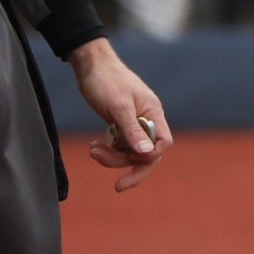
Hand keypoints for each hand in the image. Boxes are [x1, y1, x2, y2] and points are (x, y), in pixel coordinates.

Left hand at [70, 38, 171, 191]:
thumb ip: (133, 131)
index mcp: (153, 113)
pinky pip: (120, 145)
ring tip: (93, 151)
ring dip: (112, 157)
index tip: (132, 164)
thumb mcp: (118, 106)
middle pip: (148, 153)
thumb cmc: (107, 81)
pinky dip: (107, 150)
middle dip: (131, 168)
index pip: (163, 142)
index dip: (151, 157)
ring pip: (130, 151)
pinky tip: (94, 146)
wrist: (91, 67)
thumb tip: (148, 154)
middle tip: (117, 187)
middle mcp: (146, 120)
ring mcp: (133, 123)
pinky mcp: (120, 124)